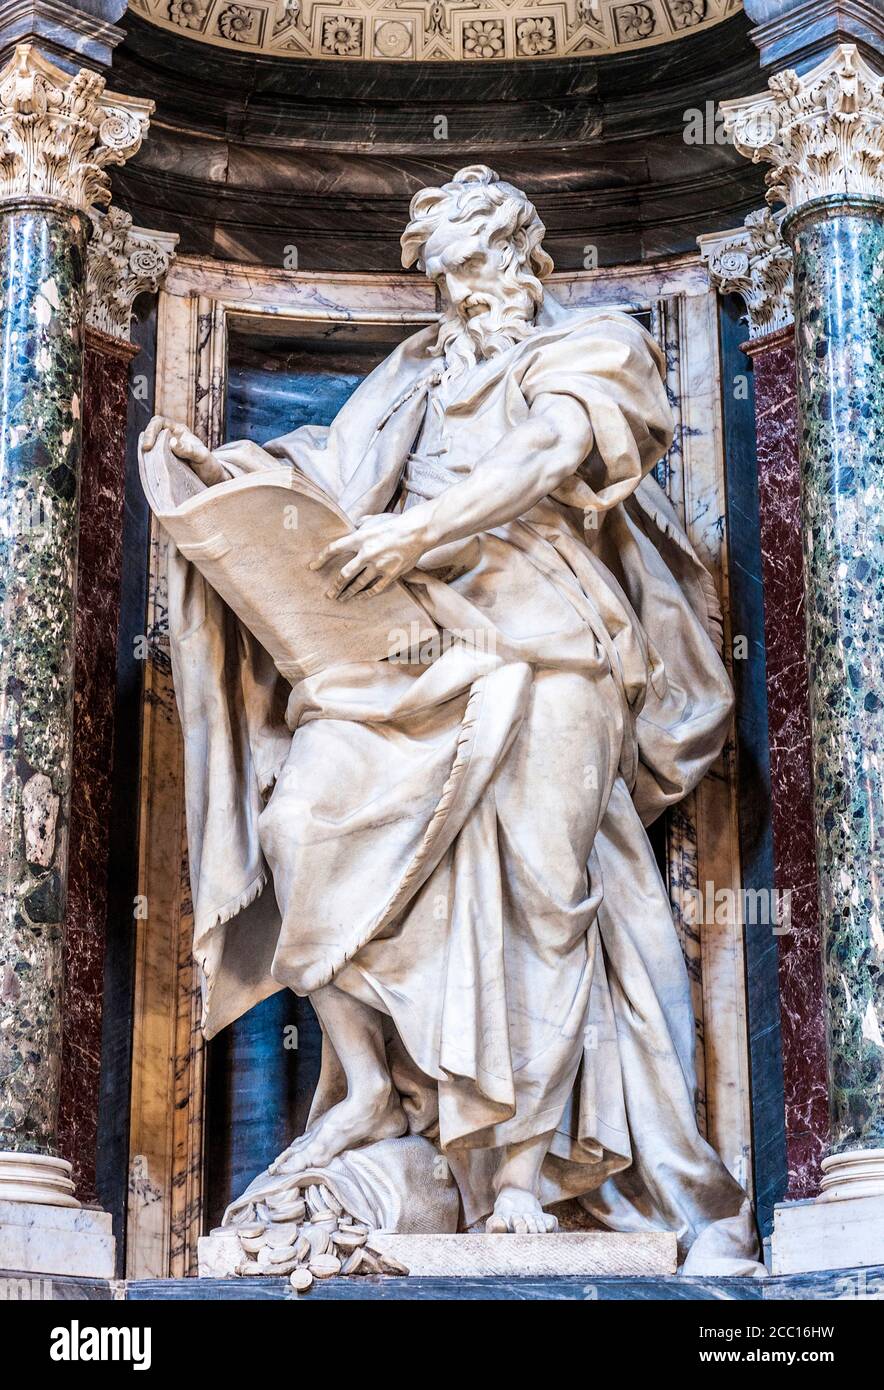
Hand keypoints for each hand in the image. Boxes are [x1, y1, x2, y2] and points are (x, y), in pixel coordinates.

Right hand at [142, 415, 224, 483]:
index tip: (149, 446)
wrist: (212, 481)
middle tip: (145, 452)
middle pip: (151, 434)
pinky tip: (149, 469)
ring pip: (150, 448)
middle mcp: (170, 439)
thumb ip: (188, 449)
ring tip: (146, 462)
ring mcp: (166, 451)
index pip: (159, 423)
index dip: (151, 431)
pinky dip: (148, 463)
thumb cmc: (209, 465)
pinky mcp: (164, 464)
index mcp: (179, 431)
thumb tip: (172, 442)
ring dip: (145, 454)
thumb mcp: (202, 456)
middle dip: (145, 441)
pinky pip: (152, 461)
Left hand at [309, 511, 429, 599]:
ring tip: (341, 598)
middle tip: (328, 594)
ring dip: (348, 592)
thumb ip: (362, 523)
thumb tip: (355, 523)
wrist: (418, 531)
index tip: (313, 566)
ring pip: (359, 584)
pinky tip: (359, 598)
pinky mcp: (391, 574)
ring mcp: (380, 565)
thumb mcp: (375, 519)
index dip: (322, 558)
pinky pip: (376, 588)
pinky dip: (366, 594)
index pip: (335, 548)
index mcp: (361, 537)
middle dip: (335, 586)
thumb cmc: (396, 523)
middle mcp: (367, 553)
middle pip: (345, 573)